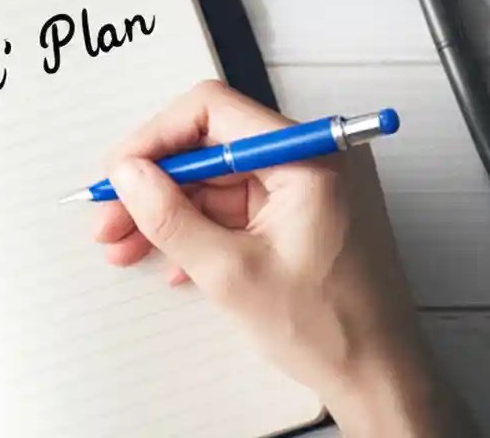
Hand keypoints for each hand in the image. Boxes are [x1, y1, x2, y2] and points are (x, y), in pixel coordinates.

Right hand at [97, 81, 475, 437]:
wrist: (377, 378)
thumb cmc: (331, 329)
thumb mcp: (230, 273)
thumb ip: (170, 217)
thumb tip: (128, 175)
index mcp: (307, 158)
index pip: (212, 112)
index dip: (155, 139)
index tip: (120, 172)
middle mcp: (309, 159)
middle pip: (208, 146)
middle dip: (153, 183)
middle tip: (111, 215)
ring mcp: (305, 186)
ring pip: (214, 179)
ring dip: (168, 210)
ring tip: (126, 243)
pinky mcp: (298, 212)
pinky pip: (233, 204)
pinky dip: (197, 227)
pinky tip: (170, 258)